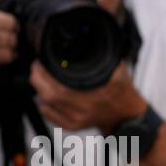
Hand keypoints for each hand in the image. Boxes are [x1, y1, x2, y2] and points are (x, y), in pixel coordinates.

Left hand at [31, 61, 146, 134]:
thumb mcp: (118, 70)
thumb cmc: (122, 92)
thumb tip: (91, 39)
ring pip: (45, 105)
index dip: (43, 74)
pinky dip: (44, 103)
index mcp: (93, 97)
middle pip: (47, 96)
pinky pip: (49, 115)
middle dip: (38, 80)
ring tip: (44, 79)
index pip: (57, 88)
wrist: (127, 116)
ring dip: (41, 90)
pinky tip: (48, 95)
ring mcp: (76, 121)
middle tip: (38, 68)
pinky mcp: (72, 126)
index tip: (42, 62)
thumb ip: (105, 56)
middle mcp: (83, 111)